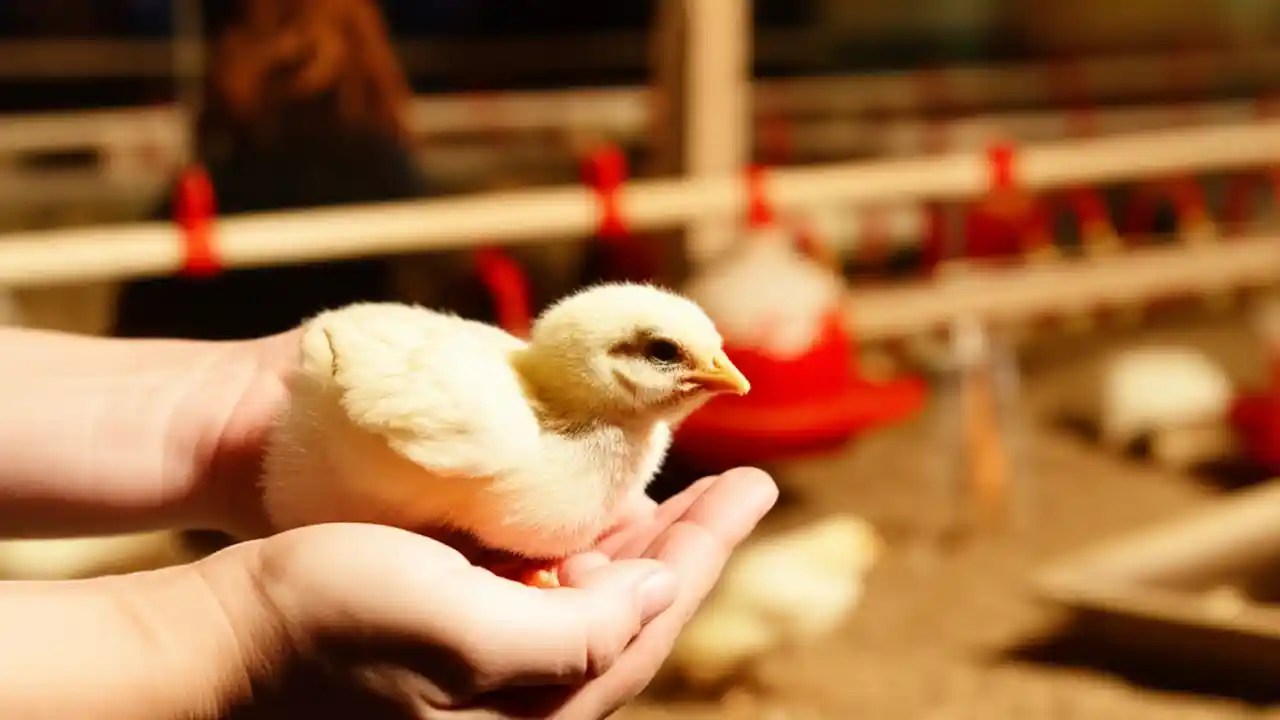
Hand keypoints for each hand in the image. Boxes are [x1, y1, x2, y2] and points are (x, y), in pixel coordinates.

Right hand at [207, 467, 774, 718]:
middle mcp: (524, 694)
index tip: (755, 484)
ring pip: (597, 595)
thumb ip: (573, 631)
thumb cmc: (327, 628)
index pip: (651, 621)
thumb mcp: (460, 631)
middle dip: (691, 541)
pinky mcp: (458, 631)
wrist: (217, 644)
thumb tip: (659, 596)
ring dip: (644, 538)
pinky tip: (599, 509)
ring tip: (689, 488)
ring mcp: (490, 663)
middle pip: (636, 609)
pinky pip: (548, 587)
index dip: (709, 549)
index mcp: (536, 707)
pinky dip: (583, 543)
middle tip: (741, 480)